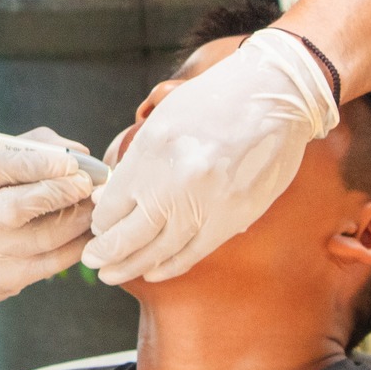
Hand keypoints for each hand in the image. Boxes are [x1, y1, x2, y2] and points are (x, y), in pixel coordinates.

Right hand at [0, 127, 95, 314]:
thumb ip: (25, 149)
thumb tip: (78, 153)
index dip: (39, 163)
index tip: (70, 161)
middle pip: (18, 208)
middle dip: (61, 193)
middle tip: (87, 183)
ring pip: (42, 239)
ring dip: (77, 220)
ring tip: (94, 205)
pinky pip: (49, 264)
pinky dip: (75, 246)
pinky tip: (86, 232)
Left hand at [84, 29, 337, 284]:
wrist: (277, 96)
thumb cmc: (217, 100)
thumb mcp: (163, 120)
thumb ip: (135, 163)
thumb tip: (109, 198)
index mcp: (153, 152)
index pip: (113, 206)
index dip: (100, 222)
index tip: (97, 227)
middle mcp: (177, 182)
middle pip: (130, 236)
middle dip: (105, 253)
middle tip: (93, 261)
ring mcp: (208, 204)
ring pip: (160, 251)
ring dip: (132, 266)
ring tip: (113, 273)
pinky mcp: (235, 217)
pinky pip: (194, 251)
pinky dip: (170, 265)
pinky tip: (153, 270)